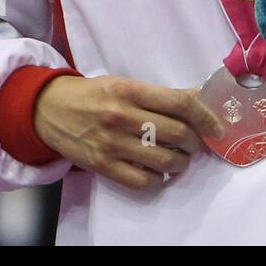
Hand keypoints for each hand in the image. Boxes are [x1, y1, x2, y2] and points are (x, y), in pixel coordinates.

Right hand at [33, 75, 226, 190]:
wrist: (48, 109)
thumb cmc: (93, 94)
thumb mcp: (124, 84)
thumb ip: (159, 95)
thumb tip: (198, 100)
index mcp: (130, 90)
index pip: (180, 104)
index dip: (206, 116)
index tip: (217, 127)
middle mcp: (122, 116)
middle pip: (177, 133)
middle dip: (196, 142)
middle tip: (197, 143)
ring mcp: (112, 144)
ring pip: (164, 161)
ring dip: (181, 163)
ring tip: (179, 159)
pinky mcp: (102, 166)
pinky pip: (143, 181)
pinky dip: (157, 179)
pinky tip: (157, 171)